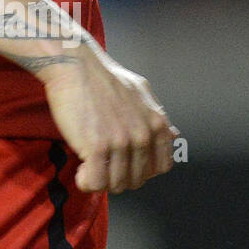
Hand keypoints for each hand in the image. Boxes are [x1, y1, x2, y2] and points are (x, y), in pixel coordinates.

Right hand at [39, 41, 177, 192]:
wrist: (74, 65)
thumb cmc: (102, 76)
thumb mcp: (141, 91)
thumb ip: (156, 117)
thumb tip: (173, 135)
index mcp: (157, 124)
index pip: (161, 167)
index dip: (141, 170)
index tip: (125, 164)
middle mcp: (143, 135)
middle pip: (137, 179)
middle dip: (119, 176)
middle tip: (102, 165)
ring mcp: (121, 143)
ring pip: (115, 184)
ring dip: (101, 180)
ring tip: (89, 167)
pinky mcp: (97, 147)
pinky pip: (95, 182)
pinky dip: (87, 182)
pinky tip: (81, 170)